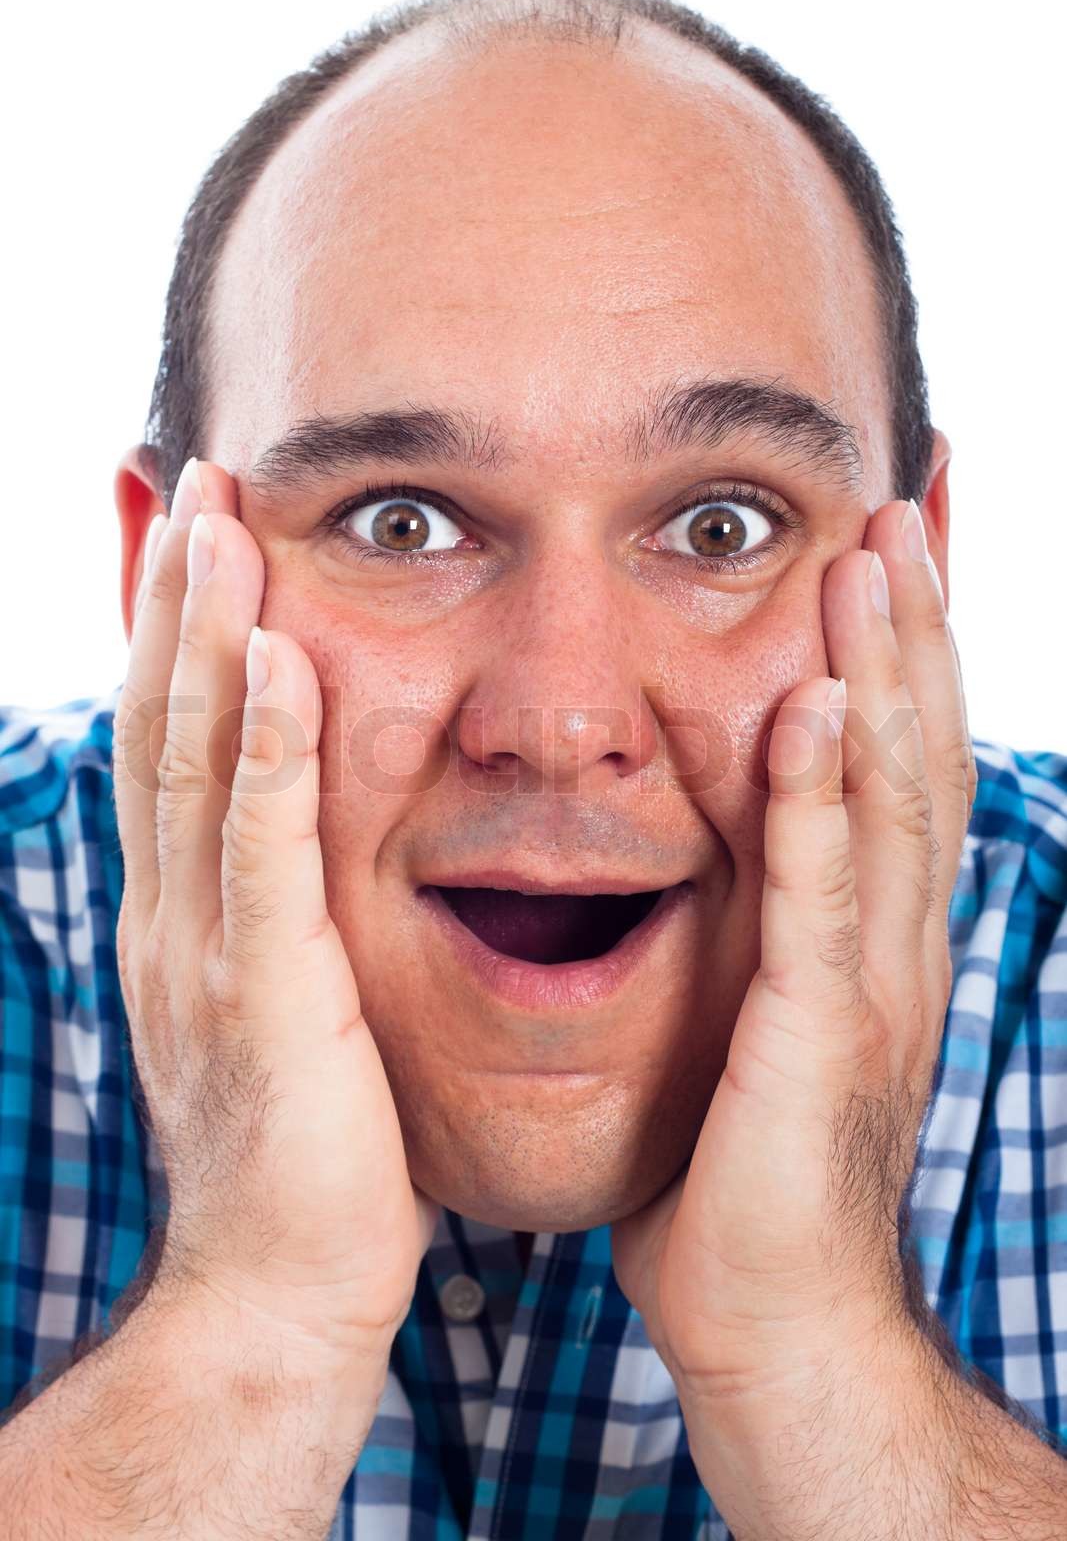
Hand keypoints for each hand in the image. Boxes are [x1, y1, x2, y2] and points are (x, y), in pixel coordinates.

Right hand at [113, 458, 439, 1371]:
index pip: (167, 746)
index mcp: (180, 919)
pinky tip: (282, 657)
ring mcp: (206, 951)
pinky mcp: (268, 993)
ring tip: (224, 521)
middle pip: (162, 726)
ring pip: (197, 763)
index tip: (193, 535)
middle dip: (176, 600)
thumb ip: (275, 926)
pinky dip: (268, 747)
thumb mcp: (274, 1017)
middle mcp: (171, 917)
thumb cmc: (302, 1160)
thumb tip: (302, 857)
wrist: (276, 1298)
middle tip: (199, 479)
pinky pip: (264, 848)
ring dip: (207, 637)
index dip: (173, 637)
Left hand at [610, 497, 977, 1403]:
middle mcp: (899, 943)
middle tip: (905, 501)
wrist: (780, 1327)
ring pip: (891, 797)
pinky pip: (823, 895)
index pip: (903, 766)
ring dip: (888, 671)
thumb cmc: (747, 1178)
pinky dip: (822, 796)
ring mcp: (872, 985)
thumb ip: (760, 931)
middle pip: (920, 752)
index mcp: (880, 938)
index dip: (912, 655)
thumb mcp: (761, 1023)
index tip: (901, 548)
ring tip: (876, 554)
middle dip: (919, 624)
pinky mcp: (816, 1032)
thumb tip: (718, 848)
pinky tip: (817, 706)